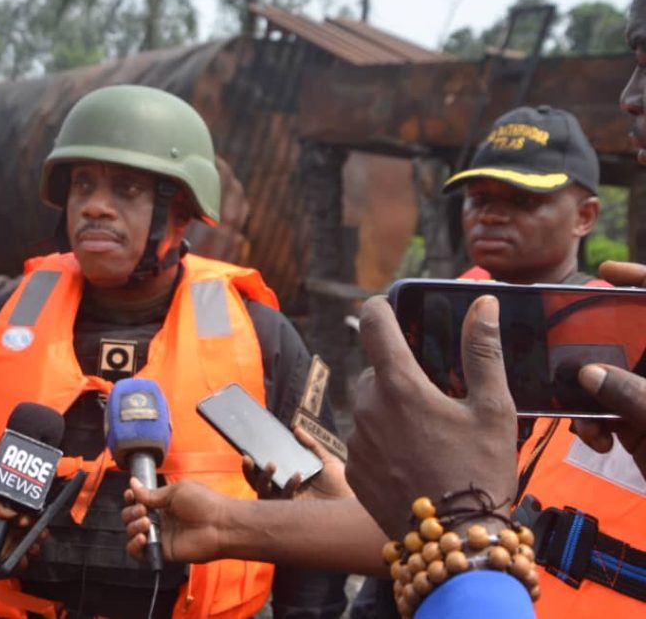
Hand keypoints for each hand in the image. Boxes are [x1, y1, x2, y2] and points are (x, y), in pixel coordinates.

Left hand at [0, 492, 37, 569]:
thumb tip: (13, 512)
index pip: (21, 512)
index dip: (29, 515)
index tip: (28, 518)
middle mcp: (2, 528)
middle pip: (27, 530)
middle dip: (37, 530)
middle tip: (39, 531)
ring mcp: (0, 544)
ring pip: (24, 546)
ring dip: (32, 546)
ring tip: (33, 546)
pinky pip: (12, 562)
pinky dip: (21, 562)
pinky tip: (22, 559)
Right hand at [122, 478, 228, 563]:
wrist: (221, 525)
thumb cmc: (205, 503)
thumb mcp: (177, 491)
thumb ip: (153, 493)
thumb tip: (133, 484)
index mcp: (164, 504)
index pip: (138, 502)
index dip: (131, 498)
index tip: (131, 495)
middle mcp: (160, 520)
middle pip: (131, 517)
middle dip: (131, 512)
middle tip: (143, 511)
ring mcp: (161, 537)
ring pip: (132, 534)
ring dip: (133, 527)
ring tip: (147, 523)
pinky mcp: (163, 553)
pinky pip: (139, 554)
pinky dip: (134, 547)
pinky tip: (143, 538)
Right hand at [241, 427, 352, 500]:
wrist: (355, 504)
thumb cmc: (342, 485)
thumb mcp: (326, 460)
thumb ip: (310, 445)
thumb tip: (295, 428)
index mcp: (288, 480)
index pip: (265, 472)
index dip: (253, 463)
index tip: (247, 449)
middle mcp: (284, 493)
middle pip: (257, 483)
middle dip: (249, 471)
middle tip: (247, 457)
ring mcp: (288, 505)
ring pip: (263, 494)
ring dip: (263, 478)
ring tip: (271, 464)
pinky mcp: (295, 514)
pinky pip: (283, 500)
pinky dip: (288, 486)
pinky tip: (297, 476)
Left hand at [345, 295, 516, 539]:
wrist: (456, 542)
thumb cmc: (480, 473)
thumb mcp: (493, 409)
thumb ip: (483, 351)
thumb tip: (483, 304)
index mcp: (400, 386)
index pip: (372, 322)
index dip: (380, 308)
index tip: (391, 307)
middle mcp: (368, 408)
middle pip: (376, 370)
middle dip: (401, 373)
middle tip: (437, 396)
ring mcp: (356, 441)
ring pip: (370, 406)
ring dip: (392, 409)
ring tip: (431, 436)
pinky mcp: (353, 469)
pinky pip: (366, 440)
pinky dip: (385, 441)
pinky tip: (415, 461)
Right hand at [568, 259, 645, 477]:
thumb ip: (633, 395)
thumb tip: (589, 373)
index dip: (642, 282)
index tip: (607, 273)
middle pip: (631, 341)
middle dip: (595, 346)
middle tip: (564, 346)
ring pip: (610, 379)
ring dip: (587, 396)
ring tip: (583, 418)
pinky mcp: (640, 428)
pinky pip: (606, 413)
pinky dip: (593, 424)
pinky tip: (595, 439)